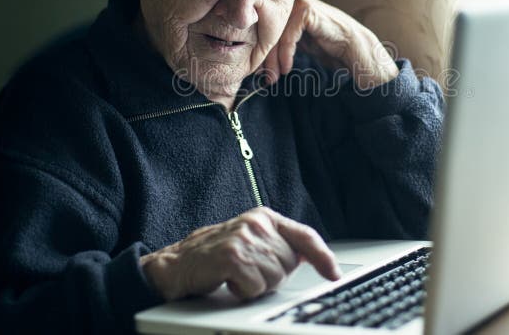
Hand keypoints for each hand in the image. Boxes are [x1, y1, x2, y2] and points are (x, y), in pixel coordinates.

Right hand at [139, 207, 340, 300]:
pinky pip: (255, 287)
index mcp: (264, 217)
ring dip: (255, 286)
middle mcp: (257, 223)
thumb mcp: (250, 242)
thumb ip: (278, 245)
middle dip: (272, 276)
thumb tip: (311, 258)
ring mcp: (244, 238)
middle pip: (289, 265)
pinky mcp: (233, 256)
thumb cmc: (213, 258)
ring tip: (235, 276)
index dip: (322, 257)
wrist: (174, 265)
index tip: (334, 274)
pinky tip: (227, 282)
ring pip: (274, 278)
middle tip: (247, 272)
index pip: (304, 236)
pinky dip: (242, 292)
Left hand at [262, 0, 398, 88]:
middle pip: (269, 31)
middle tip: (266, 79)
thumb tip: (259, 57)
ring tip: (274, 77)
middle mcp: (293, 2)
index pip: (267, 30)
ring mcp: (300, 3)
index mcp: (290, 8)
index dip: (263, 53)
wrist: (357, 50)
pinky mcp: (307, 10)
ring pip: (276, 34)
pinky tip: (287, 67)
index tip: (262, 74)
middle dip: (266, 58)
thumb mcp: (301, 44)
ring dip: (273, 59)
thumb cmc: (329, 48)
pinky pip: (288, 35)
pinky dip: (285, 53)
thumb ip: (283, 44)